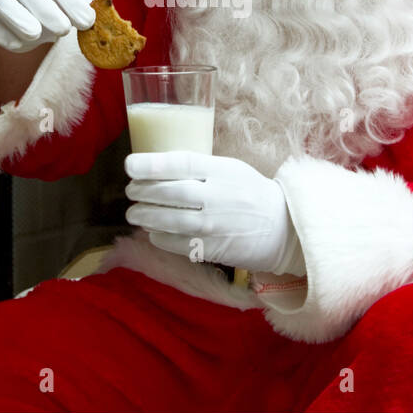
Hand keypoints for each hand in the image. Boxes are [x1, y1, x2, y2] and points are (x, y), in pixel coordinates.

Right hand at [0, 0, 97, 53]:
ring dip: (20, 20)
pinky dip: (11, 37)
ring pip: (2, 2)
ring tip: (37, 34)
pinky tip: (25, 41)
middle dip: (46, 10)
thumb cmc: (55, 0)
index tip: (87, 20)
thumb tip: (101, 18)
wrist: (25, 9)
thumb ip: (84, 5)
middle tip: (64, 30)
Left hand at [124, 152, 301, 274]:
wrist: (283, 228)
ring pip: (170, 220)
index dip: (151, 164)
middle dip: (142, 192)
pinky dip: (159, 237)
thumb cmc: (251, 193)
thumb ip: (199, 168)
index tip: (130, 165)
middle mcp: (218, 197)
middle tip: (130, 191)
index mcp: (222, 171)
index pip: (181, 164)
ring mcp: (215, 225)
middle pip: (170, 193)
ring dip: (145, 216)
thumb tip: (157, 167)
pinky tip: (153, 231)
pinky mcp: (213, 248)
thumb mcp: (231, 169)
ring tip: (134, 213)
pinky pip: (177, 243)